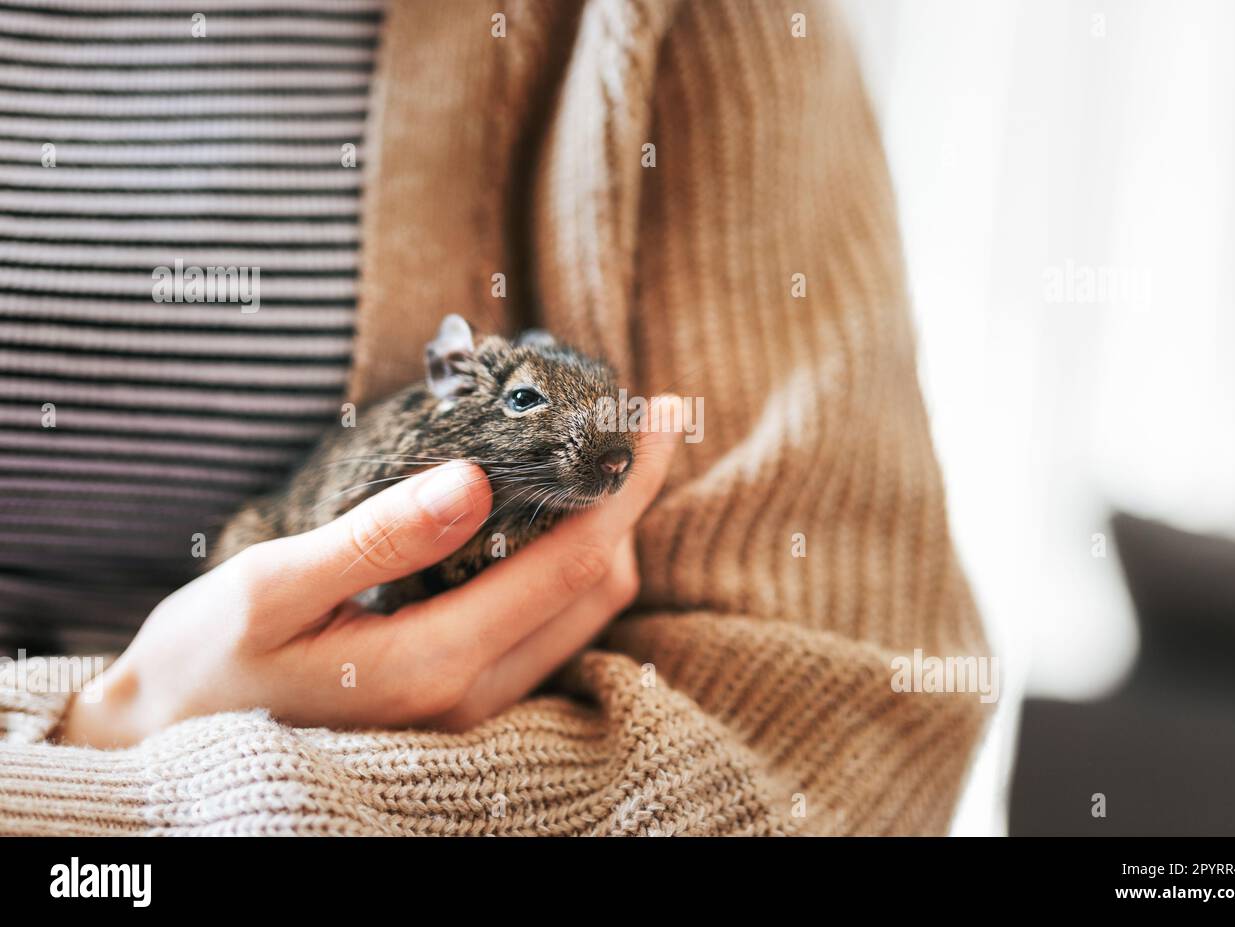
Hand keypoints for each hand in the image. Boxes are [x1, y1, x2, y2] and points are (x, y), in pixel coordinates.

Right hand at [59, 397, 680, 747]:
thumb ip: (377, 538)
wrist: (172, 741)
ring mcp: (472, 709)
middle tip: (637, 423)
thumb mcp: (271, 588)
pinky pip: (550, 631)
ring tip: (605, 459)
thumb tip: (476, 479)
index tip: (661, 412)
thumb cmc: (207, 661)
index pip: (575, 561)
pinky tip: (555, 519)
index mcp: (434, 663)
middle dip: (632, 500)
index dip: (629, 481)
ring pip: (583, 614)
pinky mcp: (461, 704)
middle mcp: (472, 696)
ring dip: (608, 533)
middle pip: (600, 588)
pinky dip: (572, 569)